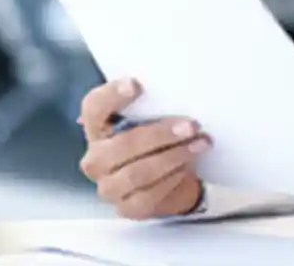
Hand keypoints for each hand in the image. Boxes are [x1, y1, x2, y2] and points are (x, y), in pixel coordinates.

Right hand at [77, 78, 211, 219]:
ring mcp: (109, 187)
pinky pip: (149, 195)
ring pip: (137, 173)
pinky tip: (189, 166)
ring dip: (174, 156)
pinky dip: (173, 178)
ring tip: (200, 144)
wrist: (174, 182)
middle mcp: (96, 159)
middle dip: (159, 134)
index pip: (93, 109)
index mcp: (98, 130)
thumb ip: (155, 107)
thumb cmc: (161, 143)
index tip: (137, 85)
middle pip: (121, 145)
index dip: (111, 96)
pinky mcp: (128, 208)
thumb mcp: (155, 121)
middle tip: (191, 125)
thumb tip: (180, 91)